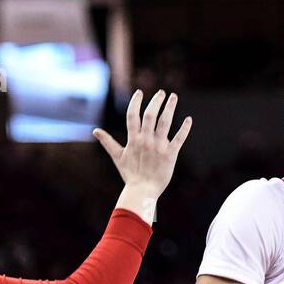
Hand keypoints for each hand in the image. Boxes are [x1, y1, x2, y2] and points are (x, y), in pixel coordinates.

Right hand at [96, 90, 192, 212]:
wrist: (142, 191)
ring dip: (169, 108)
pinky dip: (184, 128)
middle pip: (150, 115)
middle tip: (161, 92)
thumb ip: (108, 142)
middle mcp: (145, 140)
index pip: (132, 115)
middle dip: (156, 101)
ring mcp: (158, 147)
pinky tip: (189, 119)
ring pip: (165, 123)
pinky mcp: (170, 154)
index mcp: (133, 139)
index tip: (139, 92)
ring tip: (173, 97)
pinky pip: (179, 139)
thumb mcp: (117, 157)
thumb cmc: (131, 175)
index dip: (135, 102)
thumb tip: (95, 131)